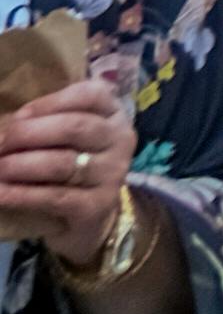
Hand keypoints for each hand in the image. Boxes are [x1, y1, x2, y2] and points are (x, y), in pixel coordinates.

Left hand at [0, 64, 135, 276]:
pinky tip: (1, 193)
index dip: (50, 102)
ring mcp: (112, 174)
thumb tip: (4, 125)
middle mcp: (119, 140)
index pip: (89, 95)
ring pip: (62, 164)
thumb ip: (47, 124)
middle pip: (74, 128)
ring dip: (21, 164)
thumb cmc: (73, 166)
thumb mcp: (68, 139)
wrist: (91, 218)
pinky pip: (55, 197)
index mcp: (114, 114)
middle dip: (28, 133)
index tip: (18, 116)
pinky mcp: (97, 207)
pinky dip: (22, 194)